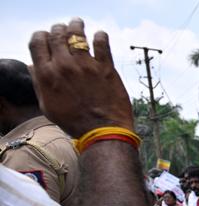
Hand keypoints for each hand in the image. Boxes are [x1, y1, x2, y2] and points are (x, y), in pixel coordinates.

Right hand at [27, 19, 134, 136]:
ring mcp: (85, 65)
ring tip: (77, 22)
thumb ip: (39, 84)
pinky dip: (100, 36)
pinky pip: (102, 44)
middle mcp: (64, 66)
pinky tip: (99, 35)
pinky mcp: (106, 68)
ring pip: (77, 35)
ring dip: (76, 25)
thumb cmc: (74, 122)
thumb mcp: (47, 106)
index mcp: (46, 74)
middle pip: (56, 35)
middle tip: (62, 28)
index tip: (45, 36)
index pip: (37, 43)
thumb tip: (34, 67)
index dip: (40, 36)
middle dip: (57, 29)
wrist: (103, 132)